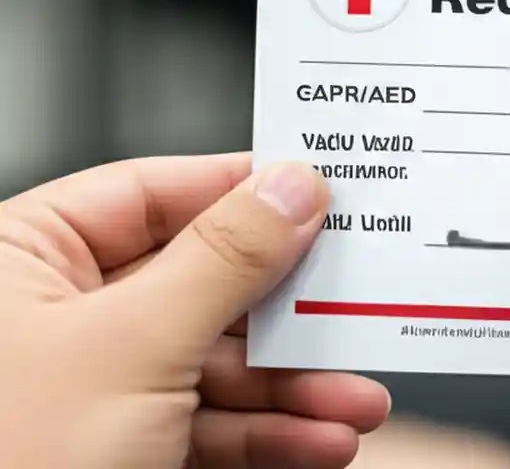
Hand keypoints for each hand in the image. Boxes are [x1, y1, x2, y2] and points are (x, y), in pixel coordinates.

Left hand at [0, 154, 389, 467]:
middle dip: (288, 315)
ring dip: (293, 388)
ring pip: (217, 362)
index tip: (324, 189)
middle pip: (203, 282)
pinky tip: (320, 442)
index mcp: (26, 256)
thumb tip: (292, 186)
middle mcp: (59, 312)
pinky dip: (268, 435)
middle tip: (357, 305)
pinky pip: (209, 423)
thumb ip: (225, 259)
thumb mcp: (136, 346)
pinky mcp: (123, 444)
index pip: (155, 191)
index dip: (244, 189)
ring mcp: (95, 384)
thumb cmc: (11, 461)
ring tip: (355, 400)